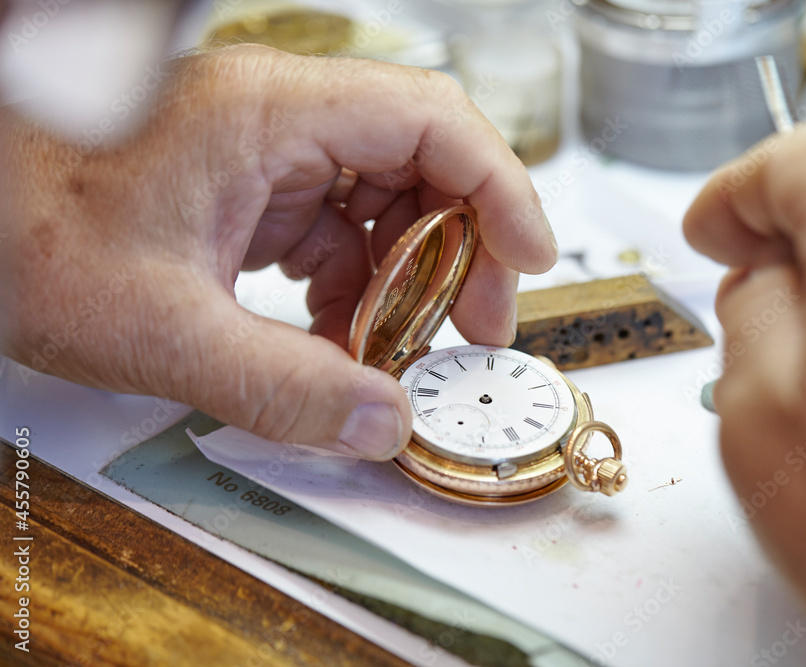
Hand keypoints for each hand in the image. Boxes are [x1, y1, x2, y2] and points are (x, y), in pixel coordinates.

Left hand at [0, 45, 556, 460]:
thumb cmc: (25, 232)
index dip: (500, 187)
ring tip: (403, 346)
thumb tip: (381, 422)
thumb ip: (282, 386)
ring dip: (408, 273)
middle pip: (422, 159)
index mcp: (267, 112)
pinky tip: (344, 337)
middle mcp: (276, 116)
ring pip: (384, 196)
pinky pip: (336, 228)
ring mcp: (265, 150)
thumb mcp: (162, 331)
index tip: (529, 259)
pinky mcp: (250, 188)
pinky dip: (356, 285)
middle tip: (473, 326)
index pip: (430, 120)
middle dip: (463, 246)